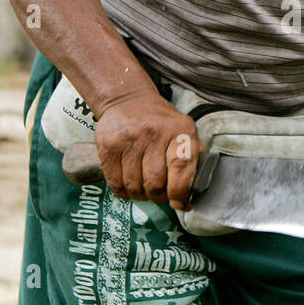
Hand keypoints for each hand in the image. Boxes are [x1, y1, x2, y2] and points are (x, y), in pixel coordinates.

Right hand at [94, 90, 203, 209]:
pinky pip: (116, 184)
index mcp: (180, 129)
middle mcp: (154, 133)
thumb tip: (191, 198)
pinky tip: (130, 182)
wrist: (127, 101)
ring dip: (141, 195)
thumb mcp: (184, 132)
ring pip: (135, 187)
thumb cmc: (161, 123)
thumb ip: (194, 160)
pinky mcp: (109, 147)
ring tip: (144, 186)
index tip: (179, 203)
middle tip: (159, 193)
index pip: (182, 167)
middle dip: (159, 196)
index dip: (180, 192)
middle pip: (156, 183)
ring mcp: (129, 139)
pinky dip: (124, 191)